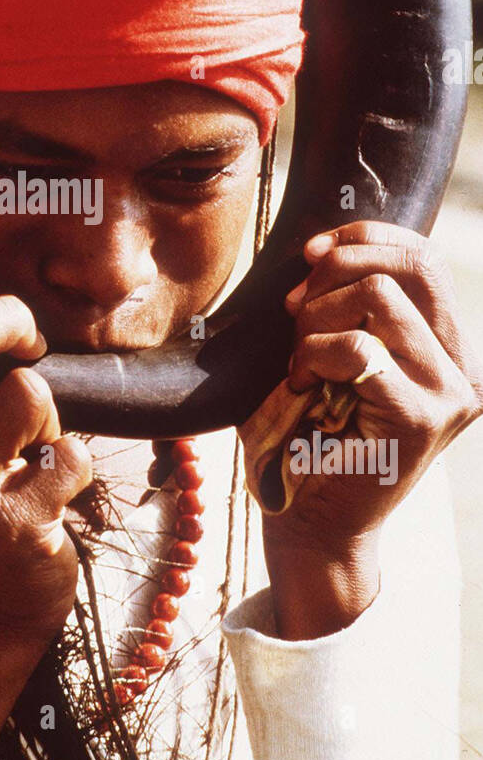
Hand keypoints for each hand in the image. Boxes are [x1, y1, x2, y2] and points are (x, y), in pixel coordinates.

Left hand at [266, 221, 482, 635]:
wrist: (312, 521)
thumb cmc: (312, 434)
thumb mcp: (334, 350)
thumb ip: (346, 303)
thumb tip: (323, 246)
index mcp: (446, 346)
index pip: (423, 257)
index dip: (364, 237)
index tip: (310, 253)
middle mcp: (463, 367)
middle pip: (411, 264)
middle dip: (337, 269)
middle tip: (296, 310)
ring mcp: (450, 393)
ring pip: (379, 298)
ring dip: (317, 319)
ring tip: (301, 359)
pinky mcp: (421, 418)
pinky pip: (358, 349)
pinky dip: (314, 355)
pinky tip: (301, 384)